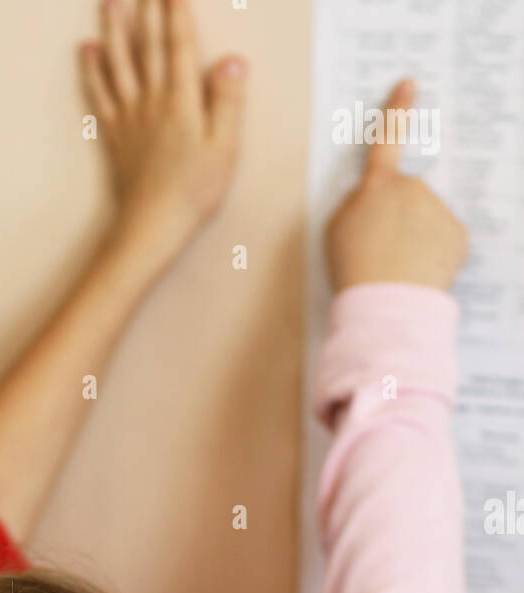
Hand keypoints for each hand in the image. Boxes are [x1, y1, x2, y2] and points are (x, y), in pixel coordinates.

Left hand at [81, 0, 246, 279]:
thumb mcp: (224, 149)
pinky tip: (86, 48)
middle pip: (147, 44)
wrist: (151, 225)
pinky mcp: (114, 134)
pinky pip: (99, 95)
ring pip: (119, 62)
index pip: (180, 44)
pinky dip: (91, 70)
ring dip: (114, 27)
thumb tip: (233, 60)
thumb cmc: (194, 191)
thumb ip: (228, 102)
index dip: (177, 10)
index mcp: (182, 101)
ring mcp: (129, 116)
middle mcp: (152, 100)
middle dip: (147, 7)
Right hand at [325, 79, 467, 291]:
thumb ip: (355, 204)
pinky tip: (418, 273)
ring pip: (426, 220)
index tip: (408, 85)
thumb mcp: (335, 230)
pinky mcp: (457, 235)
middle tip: (380, 252)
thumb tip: (374, 200)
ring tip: (397, 268)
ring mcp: (438, 210)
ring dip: (415, 239)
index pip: (385, 138)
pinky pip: (443, 241)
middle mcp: (411, 189)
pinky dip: (433, 256)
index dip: (396, 110)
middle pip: (405, 196)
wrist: (385, 306)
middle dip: (396, 218)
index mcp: (376, 186)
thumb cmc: (354, 271)